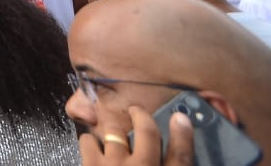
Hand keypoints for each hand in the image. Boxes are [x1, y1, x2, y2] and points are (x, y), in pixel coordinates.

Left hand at [77, 105, 192, 165]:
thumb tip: (167, 156)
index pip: (181, 156)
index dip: (183, 135)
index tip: (181, 117)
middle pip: (147, 133)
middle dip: (141, 116)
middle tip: (136, 110)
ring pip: (114, 132)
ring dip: (113, 129)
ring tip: (113, 130)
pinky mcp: (91, 165)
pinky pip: (87, 141)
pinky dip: (90, 142)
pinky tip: (93, 148)